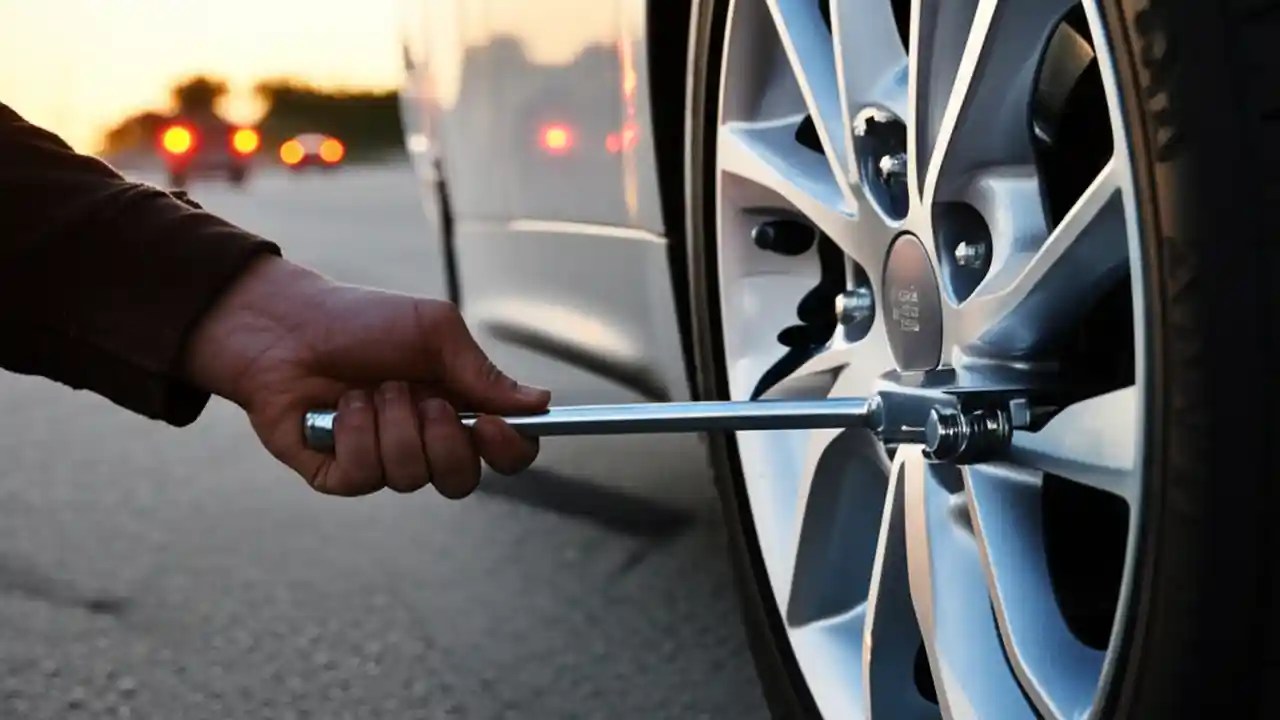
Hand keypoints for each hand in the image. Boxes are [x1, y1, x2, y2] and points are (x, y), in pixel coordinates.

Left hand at [182, 256, 549, 496]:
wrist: (285, 324)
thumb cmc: (362, 321)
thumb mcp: (434, 331)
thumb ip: (484, 372)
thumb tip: (540, 402)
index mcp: (460, 409)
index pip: (507, 452)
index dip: (508, 449)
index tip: (490, 424)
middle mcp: (426, 443)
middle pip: (462, 481)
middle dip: (442, 440)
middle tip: (421, 398)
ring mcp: (382, 462)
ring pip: (411, 477)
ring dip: (391, 424)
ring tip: (368, 388)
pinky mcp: (340, 474)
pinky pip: (365, 476)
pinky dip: (353, 433)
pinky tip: (339, 406)